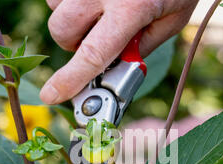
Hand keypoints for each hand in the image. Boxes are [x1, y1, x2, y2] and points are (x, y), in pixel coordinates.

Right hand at [40, 0, 198, 104]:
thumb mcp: (171, 21)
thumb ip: (140, 47)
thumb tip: (111, 70)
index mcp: (131, 8)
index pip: (93, 54)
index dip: (70, 79)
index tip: (51, 95)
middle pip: (61, 30)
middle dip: (73, 43)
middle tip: (97, 38)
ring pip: (56, 7)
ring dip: (72, 17)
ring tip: (100, 9)